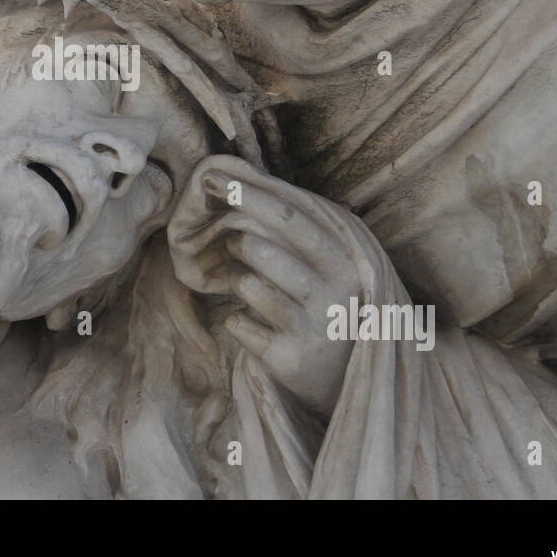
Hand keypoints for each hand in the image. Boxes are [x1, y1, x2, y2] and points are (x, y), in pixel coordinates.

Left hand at [167, 155, 386, 418]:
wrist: (351, 380)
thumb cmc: (331, 305)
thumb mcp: (333, 264)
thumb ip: (302, 227)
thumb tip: (246, 181)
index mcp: (348, 260)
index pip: (294, 216)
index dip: (250, 193)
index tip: (212, 176)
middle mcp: (336, 292)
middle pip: (266, 247)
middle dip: (230, 224)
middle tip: (205, 212)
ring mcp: (314, 327)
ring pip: (249, 284)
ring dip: (236, 278)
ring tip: (246, 282)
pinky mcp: (289, 357)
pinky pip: (239, 323)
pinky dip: (236, 319)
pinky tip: (254, 323)